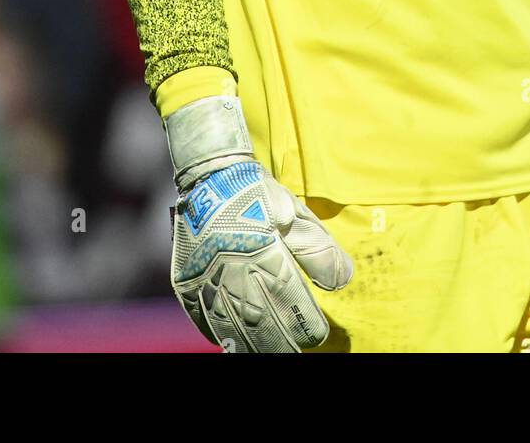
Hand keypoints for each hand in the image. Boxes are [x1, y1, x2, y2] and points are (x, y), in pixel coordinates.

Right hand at [164, 94, 352, 351]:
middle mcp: (233, 268)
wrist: (210, 176)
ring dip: (253, 345)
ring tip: (270, 352)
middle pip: (261, 322)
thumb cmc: (260, 195)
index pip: (289, 301)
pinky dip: (221, 334)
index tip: (318, 333)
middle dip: (282, 342)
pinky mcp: (187, 281)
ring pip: (232, 326)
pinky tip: (236, 341)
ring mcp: (206, 278)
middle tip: (296, 350)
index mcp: (264, 250)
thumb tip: (342, 281)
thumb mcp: (296, 214)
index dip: (305, 324)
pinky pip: (203, 318)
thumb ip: (319, 250)